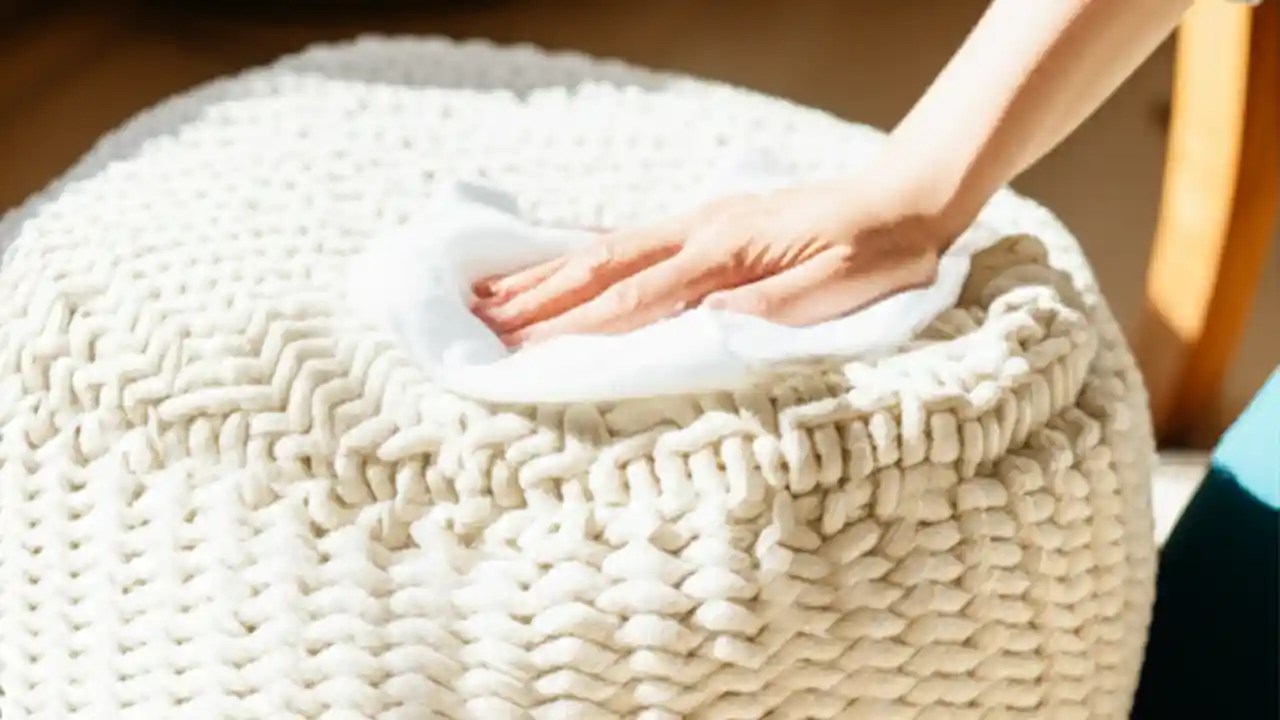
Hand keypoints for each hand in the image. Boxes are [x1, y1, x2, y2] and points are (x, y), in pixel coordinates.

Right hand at [471, 179, 954, 346]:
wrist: (904, 199)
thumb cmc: (877, 255)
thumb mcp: (835, 291)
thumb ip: (766, 311)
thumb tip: (700, 330)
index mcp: (724, 256)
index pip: (631, 301)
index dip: (571, 329)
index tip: (516, 354)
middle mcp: (698, 234)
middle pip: (599, 270)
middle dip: (534, 301)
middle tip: (476, 327)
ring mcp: (698, 224)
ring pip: (605, 250)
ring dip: (545, 275)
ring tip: (490, 295)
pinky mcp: (707, 224)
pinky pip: (628, 241)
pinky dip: (581, 256)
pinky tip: (559, 266)